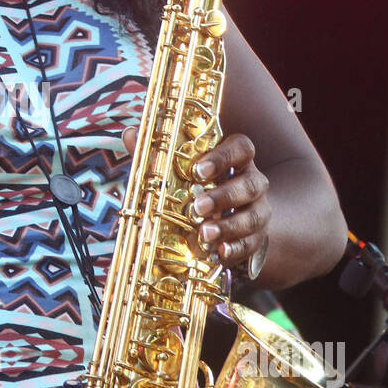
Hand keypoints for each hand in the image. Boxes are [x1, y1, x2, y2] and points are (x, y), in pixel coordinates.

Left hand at [123, 127, 269, 273]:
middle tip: (197, 207)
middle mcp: (252, 182)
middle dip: (223, 197)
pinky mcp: (257, 237)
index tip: (199, 170)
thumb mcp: (181, 172)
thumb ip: (158, 155)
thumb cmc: (200, 188)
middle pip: (250, 184)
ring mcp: (258, 211)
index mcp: (236, 160)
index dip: (224, 157)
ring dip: (228, 226)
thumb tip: (130, 134)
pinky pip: (251, 244)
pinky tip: (220, 253)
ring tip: (204, 234)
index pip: (242, 148)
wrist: (230, 220)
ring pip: (252, 216)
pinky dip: (236, 249)